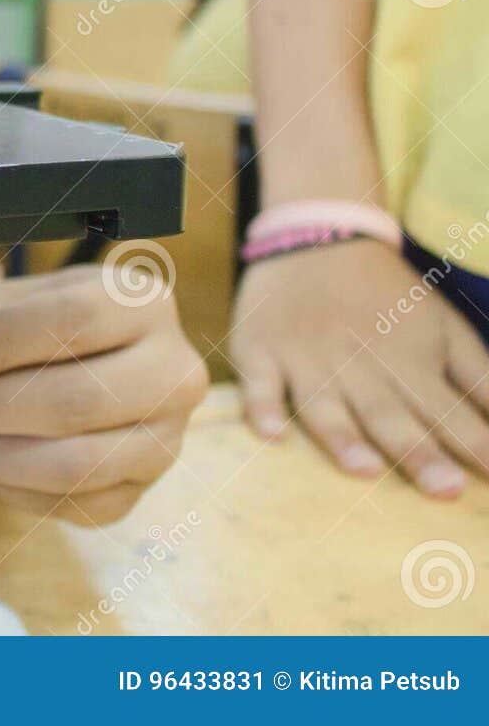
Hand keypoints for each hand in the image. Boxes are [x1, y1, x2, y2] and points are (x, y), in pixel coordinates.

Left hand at [0, 264, 207, 525]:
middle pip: (68, 403)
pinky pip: (65, 505)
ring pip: (68, 466)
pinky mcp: (137, 492)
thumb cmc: (49, 325)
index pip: (68, 324)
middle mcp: (170, 372)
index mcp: (139, 304)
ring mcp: (162, 440)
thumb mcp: (14, 298)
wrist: (98, 363)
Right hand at [230, 239, 488, 496]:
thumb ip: (479, 378)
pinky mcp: (259, 351)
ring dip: (343, 437)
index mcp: (409, 356)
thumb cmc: (389, 296)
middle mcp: (358, 361)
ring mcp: (305, 358)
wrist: (318, 236)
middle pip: (388, 414)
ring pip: (324, 404)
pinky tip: (271, 435)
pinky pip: (258, 383)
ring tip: (365, 469)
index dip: (473, 443)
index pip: (446, 409)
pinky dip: (262, 408)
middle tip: (445, 489)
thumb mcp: (445, 327)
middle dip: (417, 451)